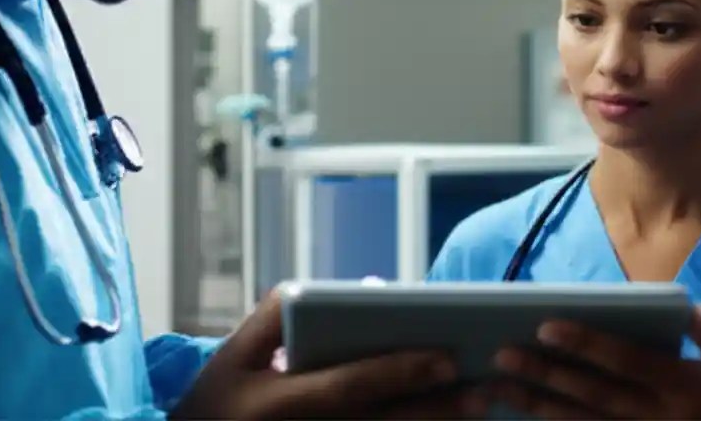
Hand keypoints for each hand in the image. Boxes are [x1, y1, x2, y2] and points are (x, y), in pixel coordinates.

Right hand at [171, 292, 487, 419]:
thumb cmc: (218, 399)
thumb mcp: (235, 352)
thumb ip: (280, 314)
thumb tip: (350, 292)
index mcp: (280, 402)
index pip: (351, 385)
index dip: (400, 373)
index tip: (445, 358)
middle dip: (436, 409)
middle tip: (482, 390)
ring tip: (477, 411)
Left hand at [491, 305, 700, 419]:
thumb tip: (692, 311)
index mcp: (687, 388)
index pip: (625, 360)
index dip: (584, 342)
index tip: (546, 324)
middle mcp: (661, 418)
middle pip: (592, 394)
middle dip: (546, 373)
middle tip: (503, 354)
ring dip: (541, 407)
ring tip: (503, 389)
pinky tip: (533, 420)